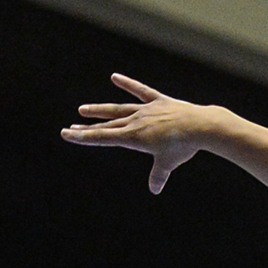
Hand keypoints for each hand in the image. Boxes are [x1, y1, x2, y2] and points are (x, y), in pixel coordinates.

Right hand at [60, 73, 219, 192]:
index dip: (83, 136)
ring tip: (84, 109)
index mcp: (133, 137)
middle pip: (107, 125)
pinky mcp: (159, 101)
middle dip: (88, 128)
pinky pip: (141, 91)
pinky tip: (115, 77)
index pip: (103, 137)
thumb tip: (155, 190)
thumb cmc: (184, 146)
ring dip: (101, 110)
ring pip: (118, 110)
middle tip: (71, 127)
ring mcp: (146, 110)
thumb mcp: (168, 162)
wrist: (201, 126)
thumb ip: (159, 175)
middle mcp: (135, 121)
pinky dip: (129, 84)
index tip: (66, 134)